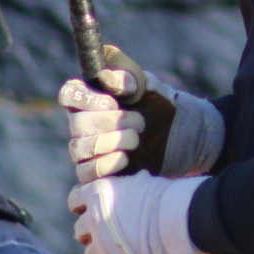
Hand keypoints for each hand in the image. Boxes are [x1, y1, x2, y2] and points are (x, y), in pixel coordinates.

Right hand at [59, 45, 221, 181]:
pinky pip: (87, 172)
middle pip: (76, 125)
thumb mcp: (151, 87)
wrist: (185, 139)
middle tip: (139, 121)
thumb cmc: (162, 107)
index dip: (84, 99)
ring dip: (111, 142)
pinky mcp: (98, 175)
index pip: (68, 94)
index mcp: (92, 99)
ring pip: (79, 149)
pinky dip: (108, 163)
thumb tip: (106, 78)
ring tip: (137, 139)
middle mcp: (84, 125)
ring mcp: (89, 152)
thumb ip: (129, 79)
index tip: (112, 101)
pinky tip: (129, 157)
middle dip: (109, 122)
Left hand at [67, 172, 208, 253]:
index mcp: (99, 194)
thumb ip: (130, 187)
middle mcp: (94, 220)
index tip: (95, 211)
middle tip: (110, 237)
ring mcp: (101, 246)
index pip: (75, 200)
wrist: (181, 222)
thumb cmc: (168, 198)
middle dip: (93, 234)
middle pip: (80, 231)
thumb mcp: (144, 183)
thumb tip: (136, 184)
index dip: (84, 207)